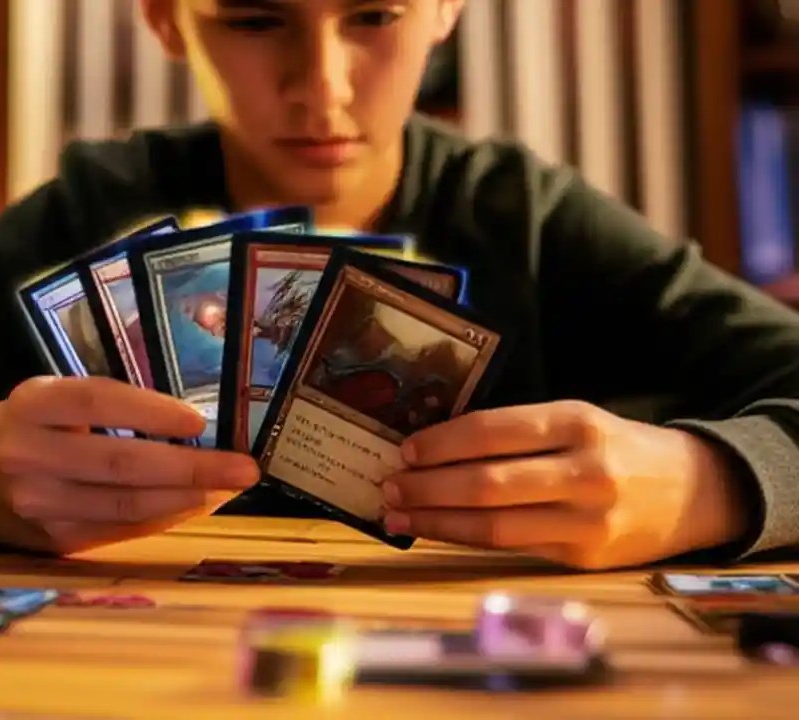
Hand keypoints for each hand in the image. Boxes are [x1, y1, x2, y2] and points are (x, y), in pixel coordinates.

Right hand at [0, 376, 259, 553]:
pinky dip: (161, 520)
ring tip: (227, 489)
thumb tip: (190, 424)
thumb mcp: (49, 398)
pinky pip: (117, 530)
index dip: (150, 411)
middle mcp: (28, 455)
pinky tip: (191, 506)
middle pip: (120, 462)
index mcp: (30, 406)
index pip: (96, 403)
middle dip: (191, 468)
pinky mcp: (49, 540)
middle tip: (242, 468)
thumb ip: (105, 406)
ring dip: (185, 499)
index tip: (198, 421)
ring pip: (124, 505)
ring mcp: (37, 504)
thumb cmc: (23, 427)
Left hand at [381, 401, 749, 569]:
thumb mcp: (575, 422)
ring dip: (437, 522)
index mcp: (577, 423)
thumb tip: (433, 444)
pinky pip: (511, 548)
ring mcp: (587, 520)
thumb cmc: (615, 448)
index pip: (492, 432)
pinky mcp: (585, 558)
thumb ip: (516, 433)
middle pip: (487, 483)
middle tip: (389, 486)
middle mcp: (584, 471)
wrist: (693, 490)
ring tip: (398, 516)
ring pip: (495, 526)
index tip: (404, 450)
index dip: (441, 443)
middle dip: (428, 487)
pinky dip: (466, 540)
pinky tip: (436, 533)